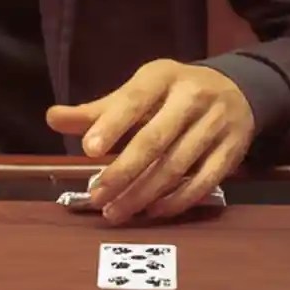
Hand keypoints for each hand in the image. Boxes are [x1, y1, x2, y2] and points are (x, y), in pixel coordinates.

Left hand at [47, 60, 254, 222]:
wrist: (237, 90)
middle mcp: (193, 97)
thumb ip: (97, 112)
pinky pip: (203, 183)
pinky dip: (176, 201)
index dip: (112, 125)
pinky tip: (151, 212)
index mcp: (163, 77)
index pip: (134, 101)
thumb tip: (52, 119)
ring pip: (176, 166)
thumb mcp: (138, 92)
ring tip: (114, 212)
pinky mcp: (232, 152)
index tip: (88, 150)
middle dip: (123, 172)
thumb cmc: (172, 94)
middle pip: (155, 140)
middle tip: (96, 196)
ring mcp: (216, 125)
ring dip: (142, 194)